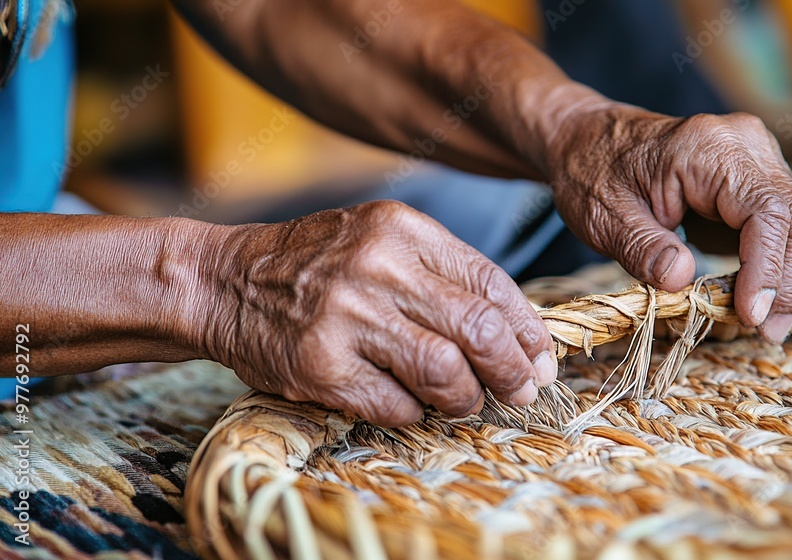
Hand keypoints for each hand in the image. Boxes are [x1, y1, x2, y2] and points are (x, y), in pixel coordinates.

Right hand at [199, 201, 556, 426]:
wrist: (225, 281)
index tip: (539, 358)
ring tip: (463, 401)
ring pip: (445, 373)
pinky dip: (416, 412)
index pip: (492, 283)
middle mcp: (377, 267)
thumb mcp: (379, 240)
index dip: (527, 330)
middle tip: (520, 391)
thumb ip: (441, 274)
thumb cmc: (315, 265)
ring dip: (466, 398)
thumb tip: (515, 334)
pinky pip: (396, 404)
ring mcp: (347, 317)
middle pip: (480, 330)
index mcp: (403, 229)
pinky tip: (411, 404)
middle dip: (513, 372)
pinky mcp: (320, 365)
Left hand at [546, 105, 791, 342]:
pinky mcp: (757, 180)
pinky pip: (789, 225)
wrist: (588, 140)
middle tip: (772, 333)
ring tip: (780, 328)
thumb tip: (682, 281)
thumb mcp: (604, 217)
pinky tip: (783, 304)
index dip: (767, 269)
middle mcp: (746, 145)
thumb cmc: (593, 173)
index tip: (752, 315)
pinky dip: (790, 266)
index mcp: (709, 148)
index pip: (765, 212)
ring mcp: (758, 160)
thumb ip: (643, 249)